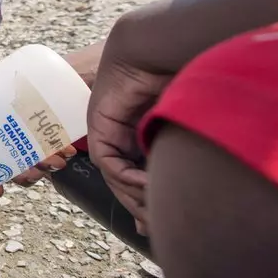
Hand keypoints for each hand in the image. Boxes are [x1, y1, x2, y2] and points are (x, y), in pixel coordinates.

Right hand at [0, 71, 77, 197]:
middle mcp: (10, 147)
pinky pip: (55, 149)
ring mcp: (29, 143)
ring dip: (47, 166)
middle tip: (32, 171)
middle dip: (26, 175)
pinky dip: (63, 150)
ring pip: (37, 164)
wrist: (25, 81)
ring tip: (56, 161)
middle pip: (18, 169)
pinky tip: (69, 149)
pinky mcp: (47, 135)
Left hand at [86, 29, 171, 233]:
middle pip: (119, 181)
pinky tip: (148, 184)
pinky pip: (108, 161)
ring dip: (132, 195)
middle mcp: (116, 134)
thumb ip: (170, 154)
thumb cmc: (173, 79)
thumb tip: (179, 187)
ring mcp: (104, 130)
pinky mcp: (98, 125)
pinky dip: (127, 177)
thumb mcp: (173, 125)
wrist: (153, 50)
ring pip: (112, 175)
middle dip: (135, 205)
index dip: (141, 200)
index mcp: (133, 133)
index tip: (150, 224)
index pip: (131, 175)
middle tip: (148, 227)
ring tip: (152, 209)